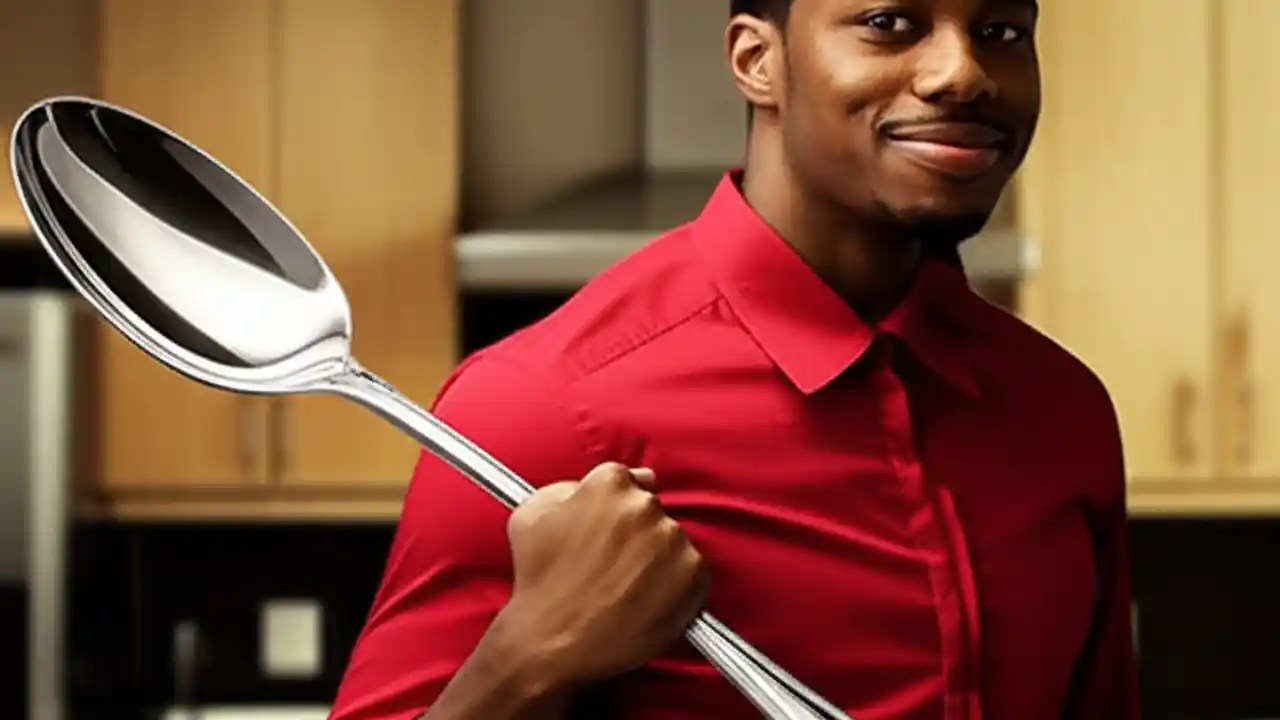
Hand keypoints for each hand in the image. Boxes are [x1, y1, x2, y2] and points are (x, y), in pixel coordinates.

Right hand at [496, 462, 709, 690]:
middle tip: (613, 563)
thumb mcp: (530, 517)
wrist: (554, 643)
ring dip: (656, 557)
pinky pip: (693, 570)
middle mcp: (646, 506)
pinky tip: (646, 600)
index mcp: (609, 484)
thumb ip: (564, 488)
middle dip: (635, 530)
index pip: (625, 480)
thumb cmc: (539, 582)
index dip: (613, 508)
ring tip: (627, 586)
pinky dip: (676, 584)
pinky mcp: (695, 575)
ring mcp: (673, 540)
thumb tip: (592, 485)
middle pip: (649, 508)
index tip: (608, 529)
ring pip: (671, 539)